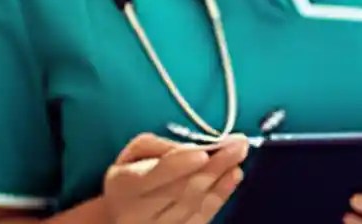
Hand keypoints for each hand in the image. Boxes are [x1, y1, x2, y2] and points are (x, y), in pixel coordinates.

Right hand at [103, 133, 248, 223]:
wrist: (123, 215)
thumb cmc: (133, 176)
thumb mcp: (135, 153)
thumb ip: (161, 147)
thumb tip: (194, 149)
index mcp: (123, 187)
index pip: (154, 175)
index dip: (178, 164)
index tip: (203, 153)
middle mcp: (137, 214)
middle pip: (181, 190)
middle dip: (213, 166)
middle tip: (238, 144)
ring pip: (195, 204)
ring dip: (221, 178)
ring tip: (238, 156)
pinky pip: (202, 217)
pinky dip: (221, 194)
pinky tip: (234, 175)